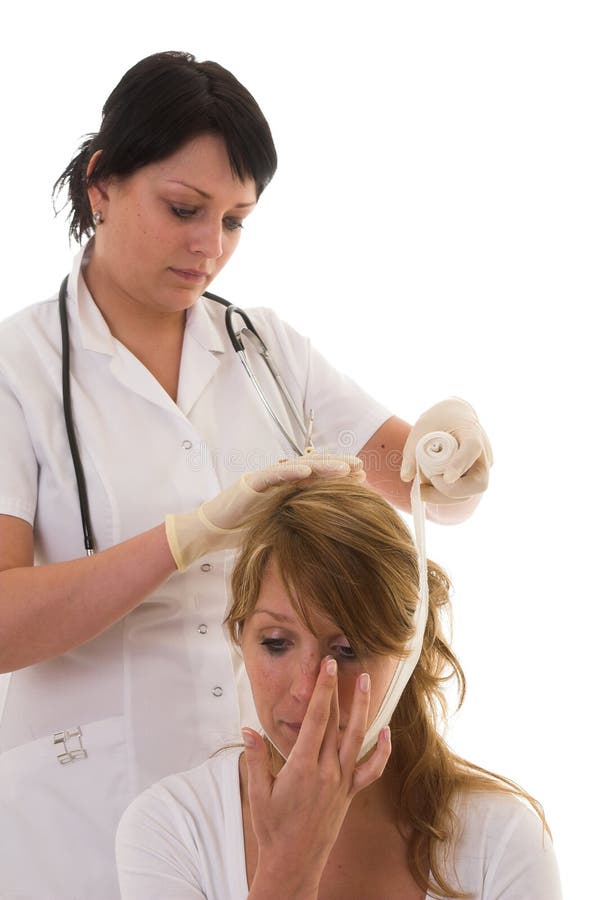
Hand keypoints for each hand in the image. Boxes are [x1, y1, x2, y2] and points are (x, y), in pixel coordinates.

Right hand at [165, 454, 364, 570]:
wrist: (210, 532)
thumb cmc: (243, 531)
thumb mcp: (278, 528)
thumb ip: (297, 524)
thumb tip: (327, 536)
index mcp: (287, 489)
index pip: (318, 479)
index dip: (339, 477)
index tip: (363, 478)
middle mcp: (279, 480)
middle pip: (313, 468)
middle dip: (337, 466)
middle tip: (361, 468)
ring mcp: (265, 479)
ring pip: (298, 467)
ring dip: (322, 466)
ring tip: (344, 467)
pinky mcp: (250, 483)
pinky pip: (272, 474)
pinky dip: (289, 471)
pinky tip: (307, 471)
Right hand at [243, 659, 390, 896]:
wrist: (294, 863)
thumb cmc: (272, 828)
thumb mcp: (257, 793)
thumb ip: (255, 758)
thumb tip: (248, 729)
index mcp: (303, 766)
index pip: (316, 718)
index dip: (322, 690)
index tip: (326, 667)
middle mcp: (327, 771)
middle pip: (335, 722)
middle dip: (337, 690)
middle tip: (338, 663)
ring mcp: (341, 782)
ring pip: (356, 738)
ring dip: (362, 708)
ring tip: (365, 682)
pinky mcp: (349, 793)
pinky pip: (370, 769)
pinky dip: (381, 750)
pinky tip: (384, 731)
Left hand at [400, 398, 492, 503]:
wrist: (455, 415)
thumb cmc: (438, 419)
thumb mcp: (421, 428)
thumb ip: (412, 452)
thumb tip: (406, 477)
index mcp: (471, 432)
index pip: (472, 449)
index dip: (460, 464)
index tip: (446, 478)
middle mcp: (483, 453)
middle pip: (478, 483)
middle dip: (450, 492)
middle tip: (423, 487)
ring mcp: (482, 468)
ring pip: (470, 492)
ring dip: (444, 496)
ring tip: (421, 488)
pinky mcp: (475, 477)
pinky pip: (464, 491)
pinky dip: (445, 494)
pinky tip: (428, 488)